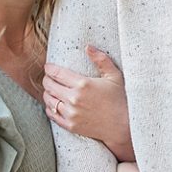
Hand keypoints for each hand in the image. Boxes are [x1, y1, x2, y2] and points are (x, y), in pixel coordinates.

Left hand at [45, 45, 131, 159]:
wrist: (124, 125)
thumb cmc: (121, 98)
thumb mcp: (114, 76)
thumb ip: (101, 60)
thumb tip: (88, 46)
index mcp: (83, 84)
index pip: (56, 73)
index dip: (49, 68)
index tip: (49, 67)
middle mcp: (74, 98)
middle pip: (49, 85)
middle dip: (47, 79)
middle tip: (50, 77)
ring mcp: (71, 113)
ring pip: (48, 100)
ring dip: (47, 93)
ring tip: (51, 90)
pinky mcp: (70, 125)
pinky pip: (52, 114)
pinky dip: (50, 107)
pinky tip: (54, 104)